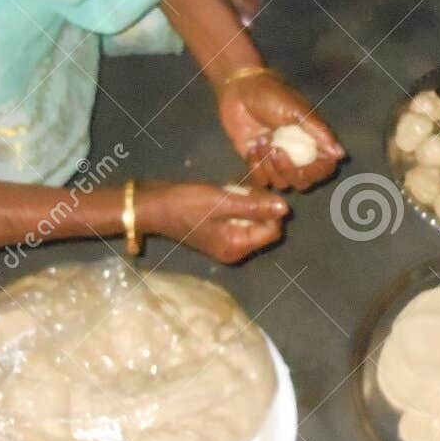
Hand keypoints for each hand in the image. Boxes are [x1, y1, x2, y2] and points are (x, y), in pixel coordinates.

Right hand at [140, 180, 288, 263]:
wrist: (153, 205)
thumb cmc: (185, 204)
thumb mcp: (222, 202)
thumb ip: (255, 206)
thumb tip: (286, 208)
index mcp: (237, 247)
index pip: (273, 230)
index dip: (270, 209)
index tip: (254, 191)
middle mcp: (235, 250)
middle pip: (264, 227)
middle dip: (257, 206)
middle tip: (239, 190)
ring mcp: (227, 243)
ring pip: (253, 221)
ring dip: (246, 203)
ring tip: (229, 191)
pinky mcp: (220, 234)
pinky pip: (240, 219)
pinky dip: (236, 206)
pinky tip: (224, 195)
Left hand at [218, 71, 344, 190]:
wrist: (239, 90)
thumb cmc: (272, 94)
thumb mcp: (298, 111)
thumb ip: (319, 133)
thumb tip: (340, 154)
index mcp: (312, 140)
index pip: (324, 168)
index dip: (316, 172)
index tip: (302, 166)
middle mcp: (297, 153)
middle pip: (303, 181)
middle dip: (288, 171)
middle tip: (275, 149)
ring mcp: (277, 159)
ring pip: (281, 183)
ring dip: (269, 165)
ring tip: (261, 140)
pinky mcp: (258, 161)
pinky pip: (261, 180)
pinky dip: (255, 167)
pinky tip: (252, 147)